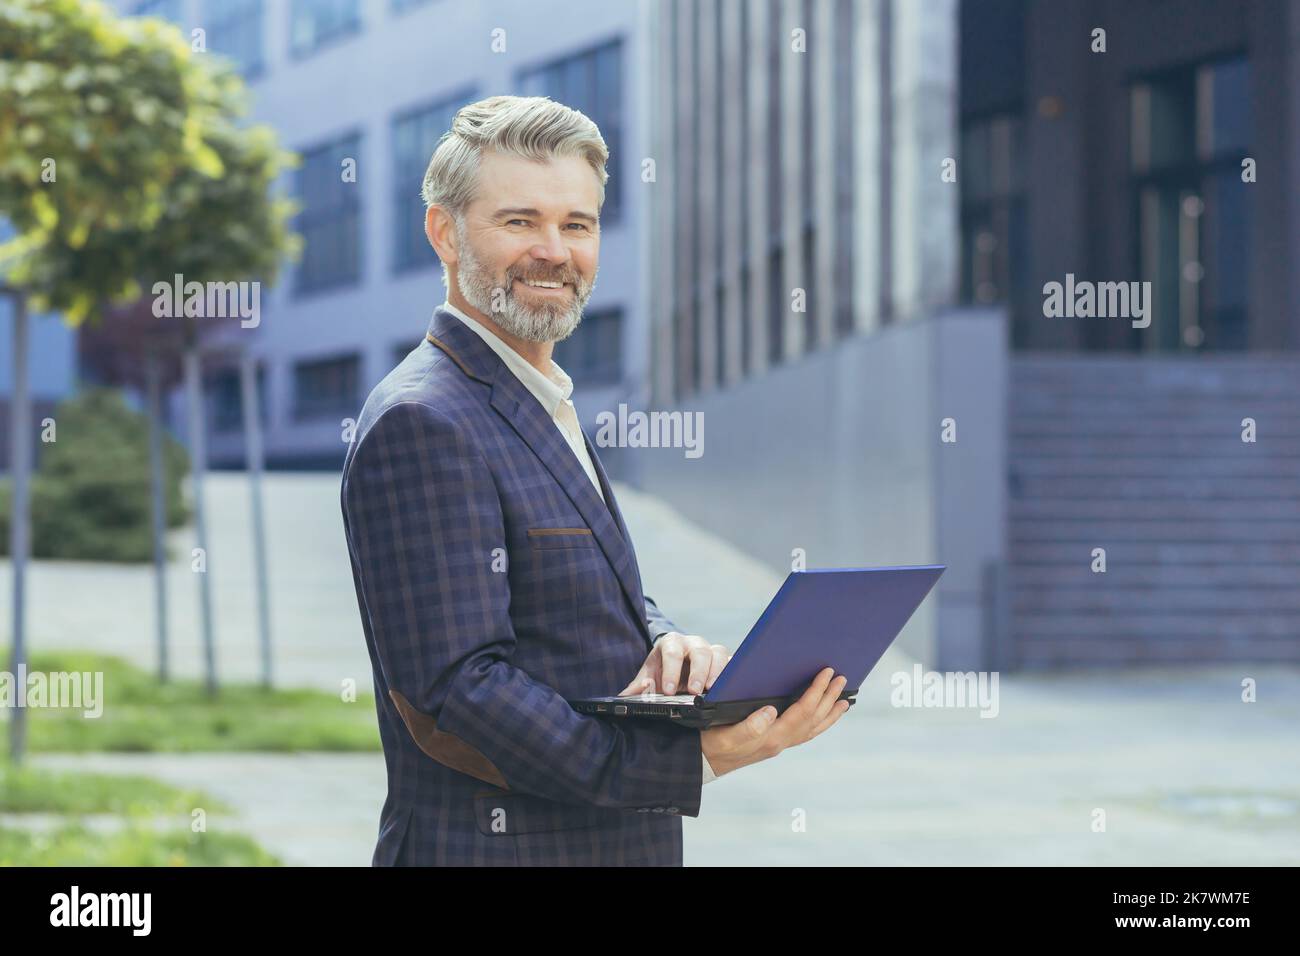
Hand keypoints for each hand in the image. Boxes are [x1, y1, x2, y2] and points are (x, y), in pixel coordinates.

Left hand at [618, 632, 729, 696]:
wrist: (674, 670)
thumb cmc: (660, 674)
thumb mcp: (646, 679)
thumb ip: (636, 688)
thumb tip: (631, 694)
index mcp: (671, 643)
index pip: (672, 652)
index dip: (670, 670)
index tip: (668, 690)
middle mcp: (692, 643)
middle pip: (699, 651)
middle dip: (697, 672)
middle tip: (694, 692)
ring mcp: (710, 650)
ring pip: (719, 653)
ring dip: (718, 672)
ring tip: (714, 690)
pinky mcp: (724, 661)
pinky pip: (733, 662)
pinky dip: (734, 673)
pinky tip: (732, 687)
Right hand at [699, 668, 849, 777]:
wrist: (703, 761)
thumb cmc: (711, 743)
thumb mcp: (725, 734)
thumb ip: (749, 726)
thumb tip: (771, 711)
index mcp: (772, 737)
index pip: (802, 711)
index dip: (817, 691)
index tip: (827, 673)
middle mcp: (781, 742)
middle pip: (814, 719)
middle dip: (829, 698)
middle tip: (843, 679)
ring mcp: (780, 744)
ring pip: (813, 729)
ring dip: (829, 713)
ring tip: (844, 701)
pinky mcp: (775, 743)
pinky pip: (805, 733)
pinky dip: (818, 723)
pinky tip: (821, 717)